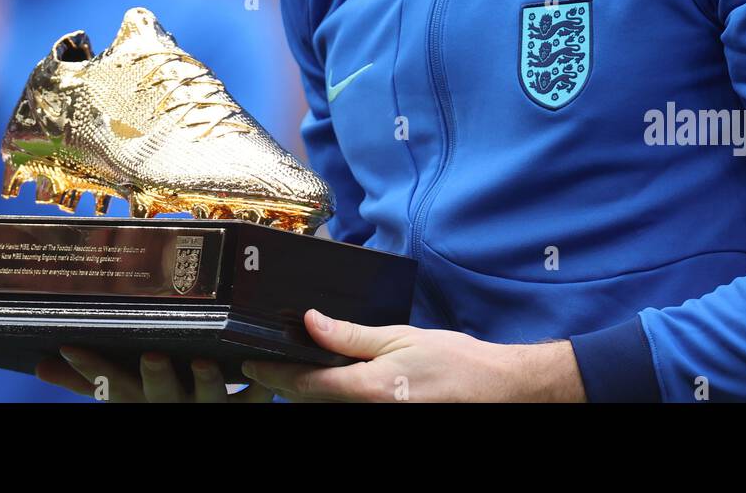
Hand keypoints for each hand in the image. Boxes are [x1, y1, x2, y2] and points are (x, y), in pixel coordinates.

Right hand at [35, 347, 275, 402]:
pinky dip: (259, 384)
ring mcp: (210, 409)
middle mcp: (174, 407)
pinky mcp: (245, 407)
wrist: (205, 434)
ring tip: (205, 362)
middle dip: (155, 378)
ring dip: (206, 382)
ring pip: (208, 397)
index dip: (93, 370)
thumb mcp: (124, 395)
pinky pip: (254, 396)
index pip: (112, 387)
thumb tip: (39, 363)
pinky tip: (259, 364)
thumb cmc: (159, 402)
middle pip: (160, 395)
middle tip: (152, 356)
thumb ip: (88, 380)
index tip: (72, 346)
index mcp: (142, 402)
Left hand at [242, 309, 586, 401]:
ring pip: (326, 412)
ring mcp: (375, 424)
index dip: (273, 375)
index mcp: (369, 390)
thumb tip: (310, 321)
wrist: (495, 392)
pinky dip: (331, 401)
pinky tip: (327, 385)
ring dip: (306, 395)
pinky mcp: (385, 423)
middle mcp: (368, 415)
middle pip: (309, 404)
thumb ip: (351, 335)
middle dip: (285, 386)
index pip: (305, 386)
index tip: (251, 364)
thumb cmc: (454, 362)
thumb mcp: (400, 338)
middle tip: (264, 365)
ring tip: (289, 373)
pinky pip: (346, 414)